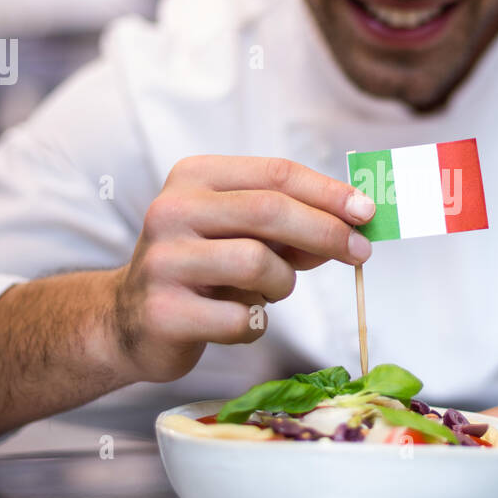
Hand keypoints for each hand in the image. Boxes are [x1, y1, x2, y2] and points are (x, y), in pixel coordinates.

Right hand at [109, 155, 375, 382]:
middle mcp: (172, 210)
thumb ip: (291, 227)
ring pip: (258, 264)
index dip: (328, 192)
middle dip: (325, 231)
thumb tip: (354, 226)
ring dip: (284, 283)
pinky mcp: (163, 312)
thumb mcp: (242, 234)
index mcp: (194, 177)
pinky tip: (242, 321)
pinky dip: (257, 324)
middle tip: (360, 252)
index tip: (367, 211)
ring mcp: (163, 261)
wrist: (129, 320)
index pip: (274, 173)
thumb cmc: (202, 269)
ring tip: (271, 293)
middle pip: (269, 210)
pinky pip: (240, 319)